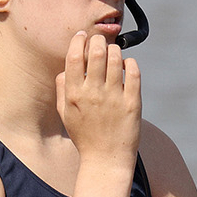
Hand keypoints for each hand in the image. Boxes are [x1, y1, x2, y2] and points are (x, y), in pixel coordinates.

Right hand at [56, 32, 140, 164]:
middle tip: (100, 42)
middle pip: (96, 52)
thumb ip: (62, 89)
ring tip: (114, 53)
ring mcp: (114, 97)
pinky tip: (127, 66)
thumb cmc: (84, 135)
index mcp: (74, 94)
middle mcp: (93, 93)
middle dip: (98, 41)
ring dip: (115, 50)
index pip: (73, 56)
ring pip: (116, 58)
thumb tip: (66, 68)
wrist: (105, 160)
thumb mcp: (65, 113)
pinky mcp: (132, 102)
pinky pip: (134, 72)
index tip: (82, 36)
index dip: (78, 40)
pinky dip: (130, 63)